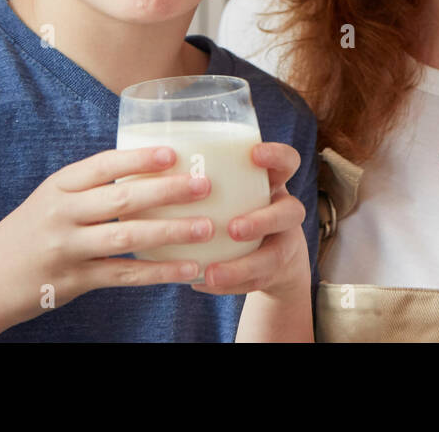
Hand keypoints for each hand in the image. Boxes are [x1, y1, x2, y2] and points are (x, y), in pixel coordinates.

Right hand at [0, 145, 216, 331]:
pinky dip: (159, 272)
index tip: (174, 153)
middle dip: (168, 190)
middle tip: (205, 185)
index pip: (103, 165)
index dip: (139, 158)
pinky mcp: (73, 281)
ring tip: (206, 227)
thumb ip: (87, 190)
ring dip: (171, 231)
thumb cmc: (25, 236)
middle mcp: (62, 213)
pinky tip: (187, 269)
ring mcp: (67, 248)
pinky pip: (124, 274)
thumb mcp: (48, 201)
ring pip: (128, 237)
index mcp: (58, 186)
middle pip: (122, 198)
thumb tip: (145, 174)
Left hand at [189, 142, 308, 300]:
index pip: (288, 161)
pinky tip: (200, 282)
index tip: (254, 154)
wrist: (272, 256)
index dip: (276, 156)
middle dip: (262, 220)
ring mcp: (284, 244)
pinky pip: (254, 283)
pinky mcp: (275, 273)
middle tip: (233, 229)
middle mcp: (285, 211)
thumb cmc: (237, 206)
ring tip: (212, 272)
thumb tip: (148, 154)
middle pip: (290, 211)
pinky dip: (227, 285)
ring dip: (242, 266)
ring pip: (274, 257)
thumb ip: (204, 174)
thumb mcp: (233, 186)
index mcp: (274, 183)